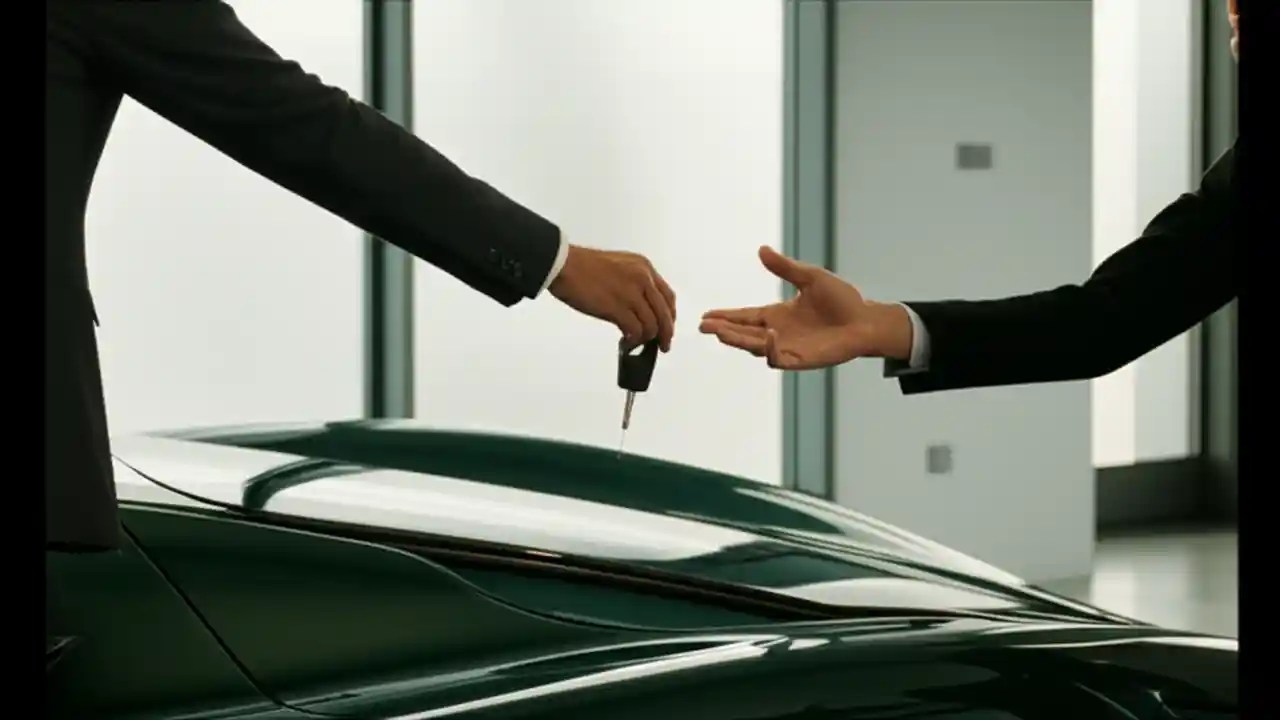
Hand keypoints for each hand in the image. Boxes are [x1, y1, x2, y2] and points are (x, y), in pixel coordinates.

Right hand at [549, 244, 675, 350]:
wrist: (565, 266)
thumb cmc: (584, 266)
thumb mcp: (619, 266)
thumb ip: (634, 283)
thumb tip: (640, 308)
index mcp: (644, 268)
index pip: (668, 296)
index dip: (670, 316)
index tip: (668, 327)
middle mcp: (643, 279)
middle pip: (664, 314)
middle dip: (665, 334)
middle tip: (663, 346)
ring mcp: (631, 294)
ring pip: (652, 325)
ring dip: (646, 339)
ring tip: (635, 343)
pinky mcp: (618, 308)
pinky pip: (636, 331)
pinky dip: (633, 341)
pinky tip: (626, 342)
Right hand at [698, 246, 911, 369]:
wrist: (866, 319)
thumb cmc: (842, 299)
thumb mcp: (810, 278)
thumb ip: (785, 268)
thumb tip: (761, 250)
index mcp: (777, 314)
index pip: (744, 316)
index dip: (725, 316)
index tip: (706, 315)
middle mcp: (777, 333)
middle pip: (743, 333)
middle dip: (723, 330)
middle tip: (704, 326)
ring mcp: (787, 348)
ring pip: (754, 348)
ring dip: (738, 340)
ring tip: (720, 332)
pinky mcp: (799, 360)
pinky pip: (777, 358)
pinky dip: (770, 349)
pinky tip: (768, 335)